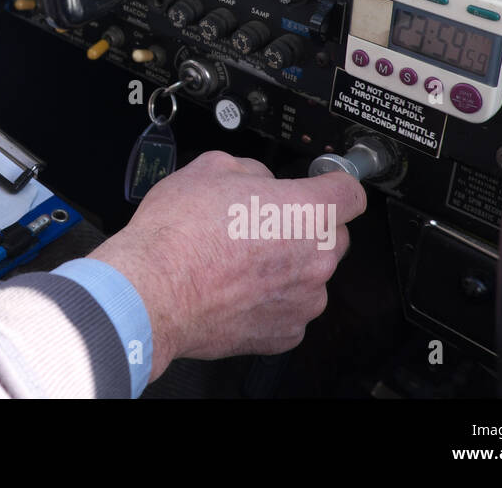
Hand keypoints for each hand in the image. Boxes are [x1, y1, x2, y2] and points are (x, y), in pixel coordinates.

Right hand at [88, 151, 365, 378]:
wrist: (152, 291)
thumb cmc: (177, 235)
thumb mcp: (210, 168)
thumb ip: (253, 170)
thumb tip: (261, 180)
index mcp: (305, 212)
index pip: (350, 192)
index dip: (333, 184)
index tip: (324, 186)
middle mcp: (315, 259)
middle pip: (334, 235)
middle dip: (306, 227)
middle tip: (262, 224)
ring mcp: (304, 300)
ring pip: (311, 275)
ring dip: (288, 266)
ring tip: (240, 260)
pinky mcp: (285, 333)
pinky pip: (291, 308)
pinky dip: (272, 299)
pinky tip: (237, 288)